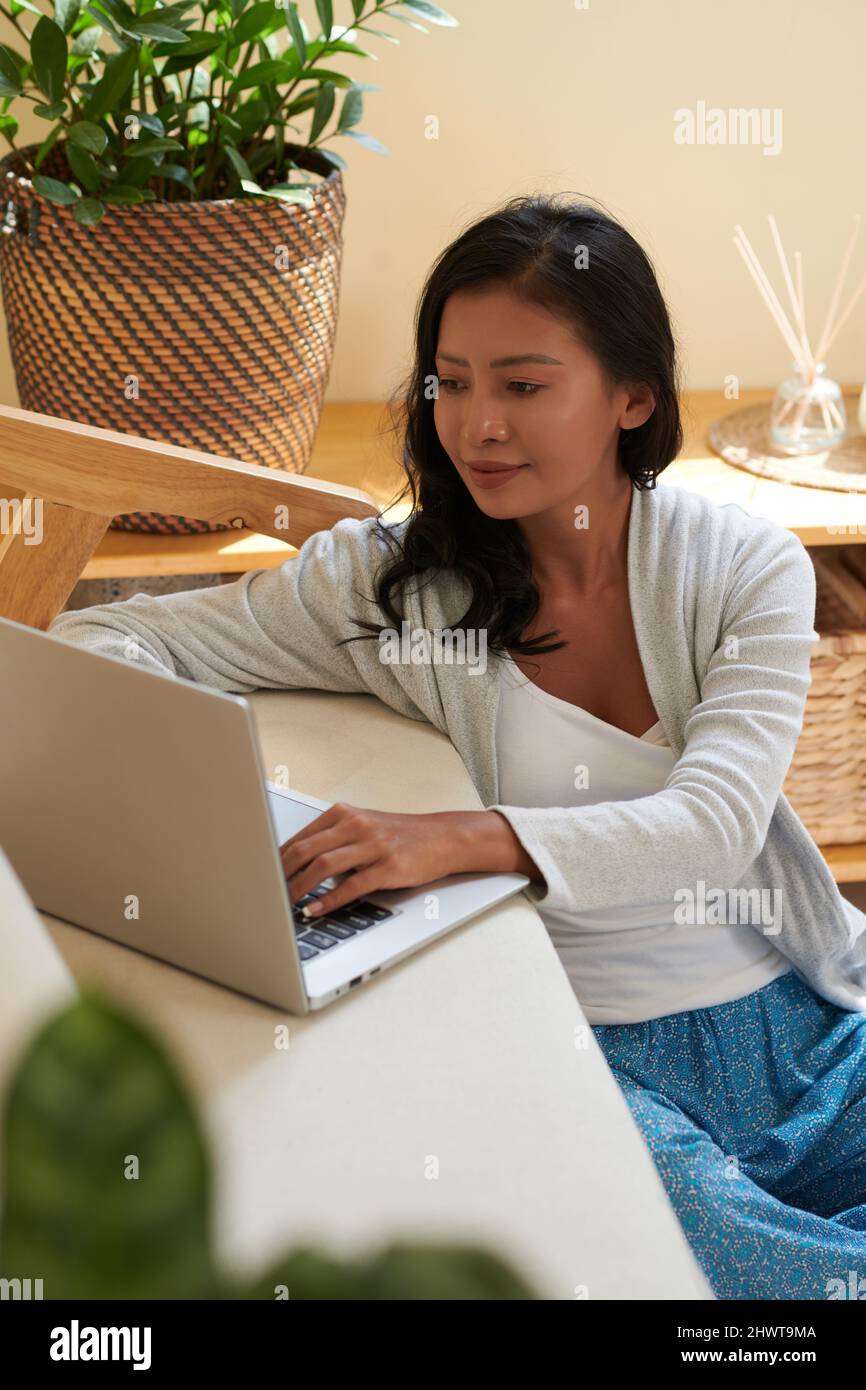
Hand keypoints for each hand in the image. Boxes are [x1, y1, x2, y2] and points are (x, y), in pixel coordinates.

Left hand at [278, 803, 535, 919]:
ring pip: (323, 866)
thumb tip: (293, 866)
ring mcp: (373, 845)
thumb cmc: (400, 836)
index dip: (275, 859)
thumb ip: (331, 841)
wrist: (443, 838)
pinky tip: (315, 909)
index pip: (299, 837)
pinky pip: (351, 885)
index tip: (260, 875)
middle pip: (305, 849)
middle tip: (264, 892)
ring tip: (283, 903)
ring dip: (299, 887)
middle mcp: (356, 825)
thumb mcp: (363, 829)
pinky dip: (329, 899)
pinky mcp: (388, 866)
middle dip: (280, 874)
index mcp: (344, 814)